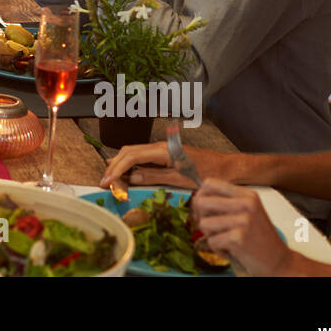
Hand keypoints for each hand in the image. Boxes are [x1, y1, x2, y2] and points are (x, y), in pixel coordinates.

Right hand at [99, 141, 235, 188]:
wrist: (226, 167)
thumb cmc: (207, 173)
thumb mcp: (179, 179)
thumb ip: (154, 177)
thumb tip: (131, 178)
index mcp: (161, 151)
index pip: (130, 156)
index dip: (116, 169)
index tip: (106, 183)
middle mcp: (158, 146)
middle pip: (128, 152)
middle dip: (114, 167)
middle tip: (105, 183)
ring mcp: (161, 149)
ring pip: (133, 153)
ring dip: (120, 165)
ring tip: (112, 180)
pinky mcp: (164, 154)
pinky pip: (141, 157)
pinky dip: (130, 165)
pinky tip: (127, 175)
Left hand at [190, 179, 294, 275]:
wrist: (280, 262)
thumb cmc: (259, 239)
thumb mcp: (248, 212)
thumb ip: (227, 202)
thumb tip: (197, 198)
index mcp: (247, 195)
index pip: (209, 183)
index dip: (200, 196)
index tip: (203, 210)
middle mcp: (246, 204)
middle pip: (201, 201)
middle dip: (200, 217)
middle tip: (211, 228)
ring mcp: (243, 220)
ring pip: (203, 223)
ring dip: (210, 236)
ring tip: (226, 240)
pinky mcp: (238, 238)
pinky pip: (211, 241)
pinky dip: (218, 249)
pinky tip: (232, 250)